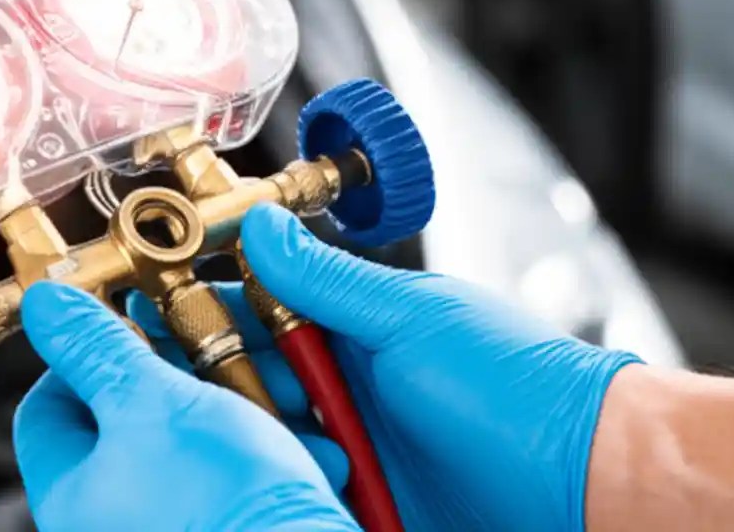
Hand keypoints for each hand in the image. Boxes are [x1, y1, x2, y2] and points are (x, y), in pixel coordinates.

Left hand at [13, 280, 360, 531]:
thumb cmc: (222, 504)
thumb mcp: (152, 402)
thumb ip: (96, 348)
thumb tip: (46, 306)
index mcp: (71, 495)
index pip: (48, 407)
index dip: (88, 355)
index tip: (133, 326)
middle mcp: (111, 519)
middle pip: (130, 415)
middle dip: (189, 372)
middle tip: (226, 348)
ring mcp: (169, 524)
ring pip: (196, 438)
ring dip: (245, 404)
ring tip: (286, 396)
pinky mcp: (227, 525)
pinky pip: (238, 475)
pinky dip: (272, 449)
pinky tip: (310, 444)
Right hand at [130, 203, 641, 530]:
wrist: (591, 486)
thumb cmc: (522, 389)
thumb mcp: (415, 320)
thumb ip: (329, 281)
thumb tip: (261, 229)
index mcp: (355, 331)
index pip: (254, 309)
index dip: (196, 308)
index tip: (142, 305)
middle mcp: (344, 390)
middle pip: (245, 382)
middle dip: (206, 384)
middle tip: (168, 386)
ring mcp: (348, 453)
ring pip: (259, 444)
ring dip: (240, 443)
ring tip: (236, 443)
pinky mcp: (356, 506)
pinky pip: (291, 493)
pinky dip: (268, 490)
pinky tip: (247, 487)